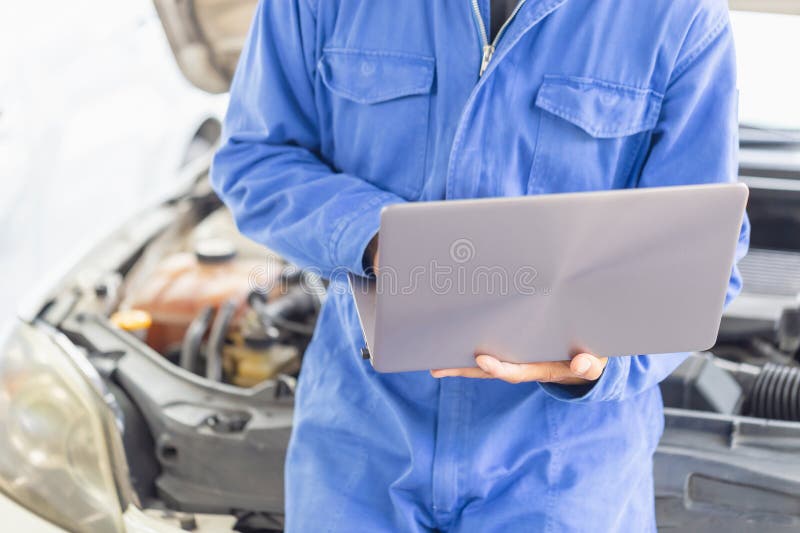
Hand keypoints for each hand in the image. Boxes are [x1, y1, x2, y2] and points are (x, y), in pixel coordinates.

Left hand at [431, 353, 607, 384]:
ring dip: (459, 364)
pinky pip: (486, 353)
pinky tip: (448, 346)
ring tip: (433, 363)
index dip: (499, 367)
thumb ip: (589, 364)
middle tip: (438, 367)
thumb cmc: (588, 357)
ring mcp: (515, 361)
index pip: (516, 371)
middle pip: (489, 371)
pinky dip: (467, 353)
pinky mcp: (511, 353)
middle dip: (464, 369)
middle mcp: (522, 367)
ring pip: (483, 364)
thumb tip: (584, 363)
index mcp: (541, 369)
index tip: (482, 359)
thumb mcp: (594, 363)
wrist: (586, 361)